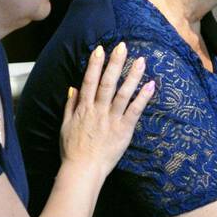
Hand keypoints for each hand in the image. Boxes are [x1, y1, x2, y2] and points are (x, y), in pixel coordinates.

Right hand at [60, 42, 155, 175]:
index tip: (100, 49)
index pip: (89, 81)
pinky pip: (135, 111)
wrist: (82, 170)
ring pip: (123, 93)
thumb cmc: (72, 150)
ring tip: (141, 60)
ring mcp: (111, 119)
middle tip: (123, 46)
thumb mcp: (65, 125)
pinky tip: (151, 85)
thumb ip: (70, 105)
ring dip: (132, 76)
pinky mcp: (124, 130)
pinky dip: (143, 98)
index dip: (94, 64)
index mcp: (83, 108)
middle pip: (107, 82)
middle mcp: (98, 110)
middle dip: (115, 63)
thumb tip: (73, 87)